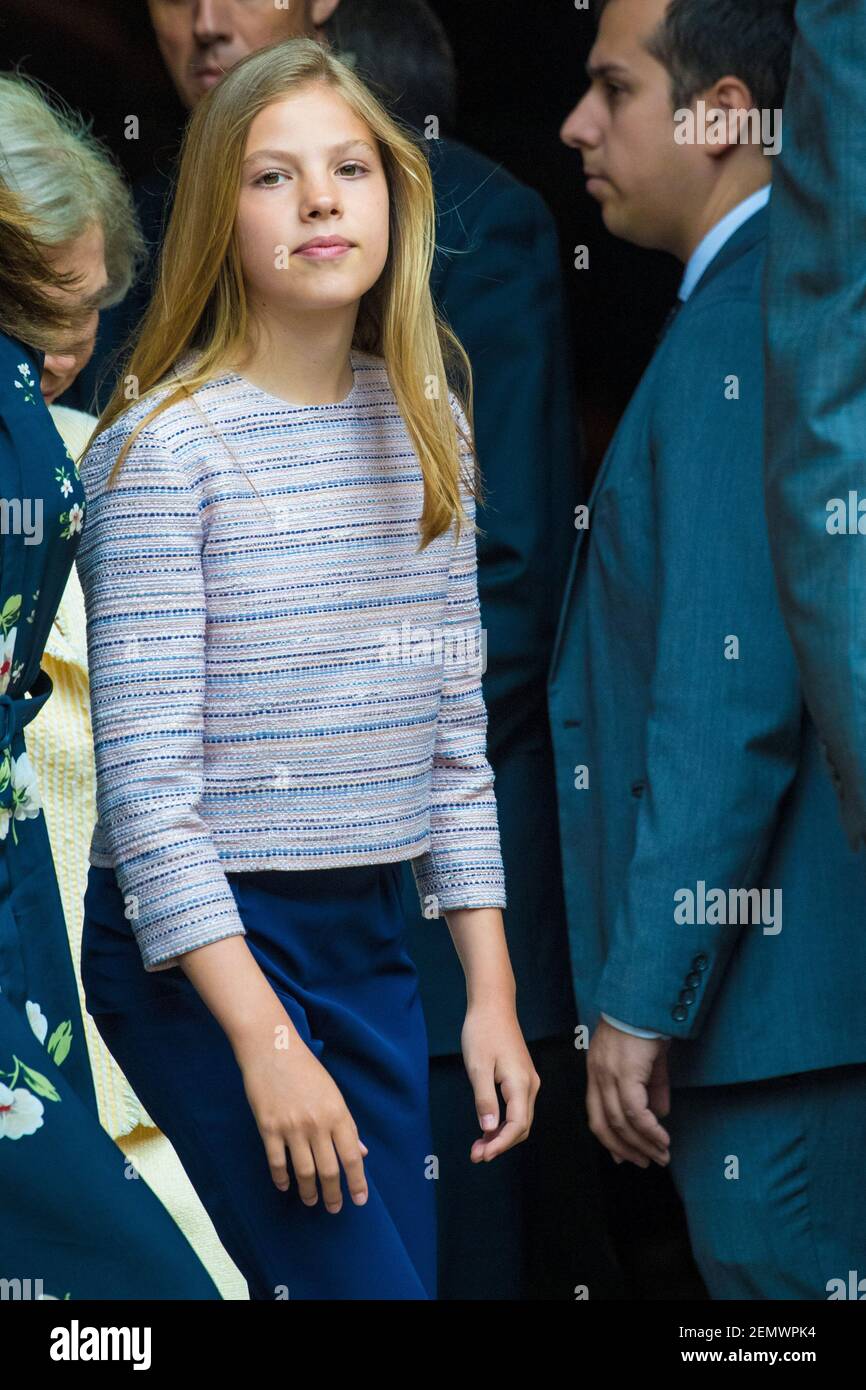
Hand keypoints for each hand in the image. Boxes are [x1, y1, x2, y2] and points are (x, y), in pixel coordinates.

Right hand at [236, 1033, 368, 1210]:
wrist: (273, 1049)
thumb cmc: (306, 1070)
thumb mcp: (333, 1094)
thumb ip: (347, 1125)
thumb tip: (360, 1153)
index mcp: (337, 1113)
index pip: (352, 1156)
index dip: (357, 1182)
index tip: (359, 1200)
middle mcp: (317, 1123)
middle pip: (328, 1170)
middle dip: (333, 1194)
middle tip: (334, 1208)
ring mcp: (291, 1127)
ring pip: (303, 1171)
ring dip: (308, 1192)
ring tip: (311, 1201)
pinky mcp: (268, 1128)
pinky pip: (277, 1162)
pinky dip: (281, 1179)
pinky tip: (285, 1186)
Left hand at [461, 1001, 539, 1161]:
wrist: (493, 1005)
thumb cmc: (482, 1032)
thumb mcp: (477, 1067)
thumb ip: (484, 1099)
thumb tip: (489, 1128)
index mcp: (521, 1083)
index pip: (516, 1125)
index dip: (500, 1144)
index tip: (481, 1155)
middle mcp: (530, 1085)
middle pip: (521, 1126)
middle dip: (500, 1144)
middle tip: (475, 1154)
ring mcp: (528, 1080)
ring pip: (520, 1119)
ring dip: (501, 1135)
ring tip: (478, 1146)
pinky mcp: (522, 1077)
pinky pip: (517, 1108)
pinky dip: (503, 1122)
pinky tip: (487, 1126)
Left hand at [586, 1019, 671, 1168]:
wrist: (647, 999)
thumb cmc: (647, 1023)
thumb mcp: (649, 1059)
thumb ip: (652, 1087)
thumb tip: (660, 1114)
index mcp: (598, 1070)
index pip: (596, 1113)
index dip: (609, 1138)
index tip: (624, 1157)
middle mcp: (598, 1075)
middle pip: (603, 1124)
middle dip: (625, 1149)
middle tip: (645, 1163)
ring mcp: (609, 1074)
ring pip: (620, 1122)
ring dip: (642, 1144)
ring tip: (661, 1156)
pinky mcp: (625, 1073)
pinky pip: (636, 1112)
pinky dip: (649, 1131)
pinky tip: (662, 1139)